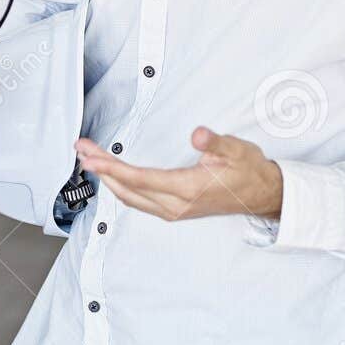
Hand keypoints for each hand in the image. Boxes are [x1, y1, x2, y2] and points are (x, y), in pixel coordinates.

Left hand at [75, 127, 283, 220]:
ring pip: (131, 198)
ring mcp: (174, 210)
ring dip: (108, 179)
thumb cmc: (248, 170)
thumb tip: (197, 135)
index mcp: (187, 188)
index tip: (90, 157)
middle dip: (101, 170)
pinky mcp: (174, 210)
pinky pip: (139, 201)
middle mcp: (176, 204)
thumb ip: (214, 142)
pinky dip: (121, 187)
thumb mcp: (236, 150)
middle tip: (81, 150)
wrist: (262, 195)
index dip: (112, 168)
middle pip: (128, 188)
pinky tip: (112, 176)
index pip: (140, 179)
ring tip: (90, 159)